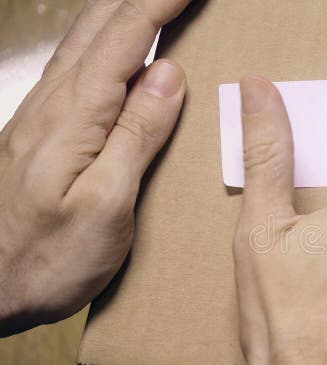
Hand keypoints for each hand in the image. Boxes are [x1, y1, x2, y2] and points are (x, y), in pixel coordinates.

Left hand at [0, 0, 189, 335]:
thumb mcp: (107, 205)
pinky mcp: (41, 131)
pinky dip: (107, 41)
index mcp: (74, 116)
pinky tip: (121, 49)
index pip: (125, 37)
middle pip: (100, 24)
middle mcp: (53, 104)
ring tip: (158, 4)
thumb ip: (137, 134)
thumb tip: (168, 74)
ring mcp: (42, 115)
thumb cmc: (46, 259)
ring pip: (86, 40)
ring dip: (125, 12)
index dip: (160, 2)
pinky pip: (78, 66)